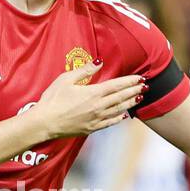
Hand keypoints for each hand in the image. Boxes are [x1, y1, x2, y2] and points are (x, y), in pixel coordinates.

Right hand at [32, 61, 146, 140]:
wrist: (44, 123)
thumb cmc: (52, 100)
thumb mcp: (66, 79)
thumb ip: (85, 71)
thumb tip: (99, 62)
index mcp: (93, 93)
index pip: (117, 85)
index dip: (130, 81)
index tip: (140, 77)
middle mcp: (98, 107)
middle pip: (121, 97)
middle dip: (134, 90)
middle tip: (145, 86)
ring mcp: (96, 119)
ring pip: (119, 110)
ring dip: (130, 103)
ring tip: (139, 97)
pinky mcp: (91, 128)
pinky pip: (110, 122)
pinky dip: (119, 118)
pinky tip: (125, 115)